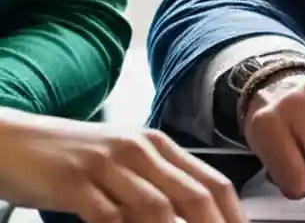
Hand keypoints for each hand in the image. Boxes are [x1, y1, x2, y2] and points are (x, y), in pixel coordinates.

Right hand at [0, 109, 244, 222]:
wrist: (11, 139)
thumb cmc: (71, 156)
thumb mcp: (123, 163)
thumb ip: (157, 185)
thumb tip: (195, 215)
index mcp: (158, 145)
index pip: (212, 180)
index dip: (233, 213)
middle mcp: (138, 150)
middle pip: (192, 194)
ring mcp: (106, 165)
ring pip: (156, 207)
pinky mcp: (74, 183)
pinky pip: (110, 216)